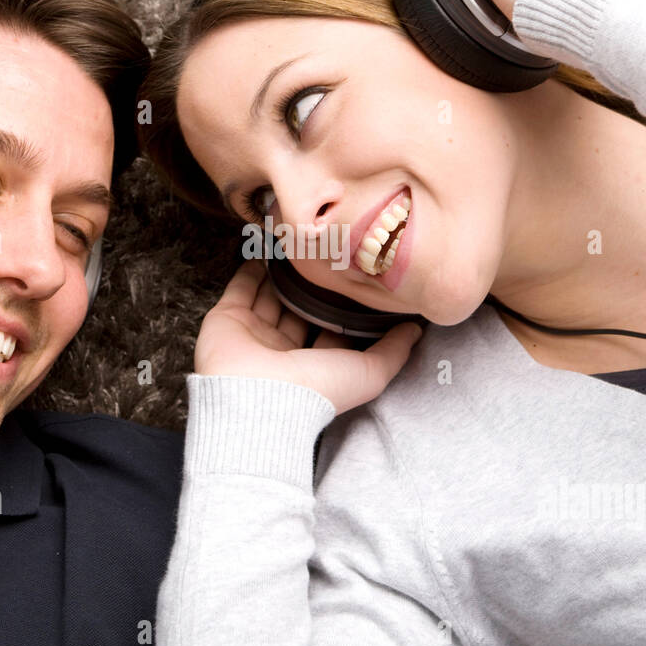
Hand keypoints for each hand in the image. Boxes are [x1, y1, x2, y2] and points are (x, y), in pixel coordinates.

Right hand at [194, 260, 423, 415]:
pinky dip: (250, 270)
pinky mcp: (228, 320)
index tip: (355, 278)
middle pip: (299, 311)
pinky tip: (265, 249)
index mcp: (316, 363)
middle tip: (325, 254)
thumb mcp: (369, 373)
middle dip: (311, 288)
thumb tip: (417, 329)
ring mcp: (254, 334)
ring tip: (295, 246)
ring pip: (270, 297)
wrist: (260, 399)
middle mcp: (284, 349)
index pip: (332, 330)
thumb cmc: (316, 391)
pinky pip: (240, 290)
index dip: (343, 307)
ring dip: (281, 274)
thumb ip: (394, 350)